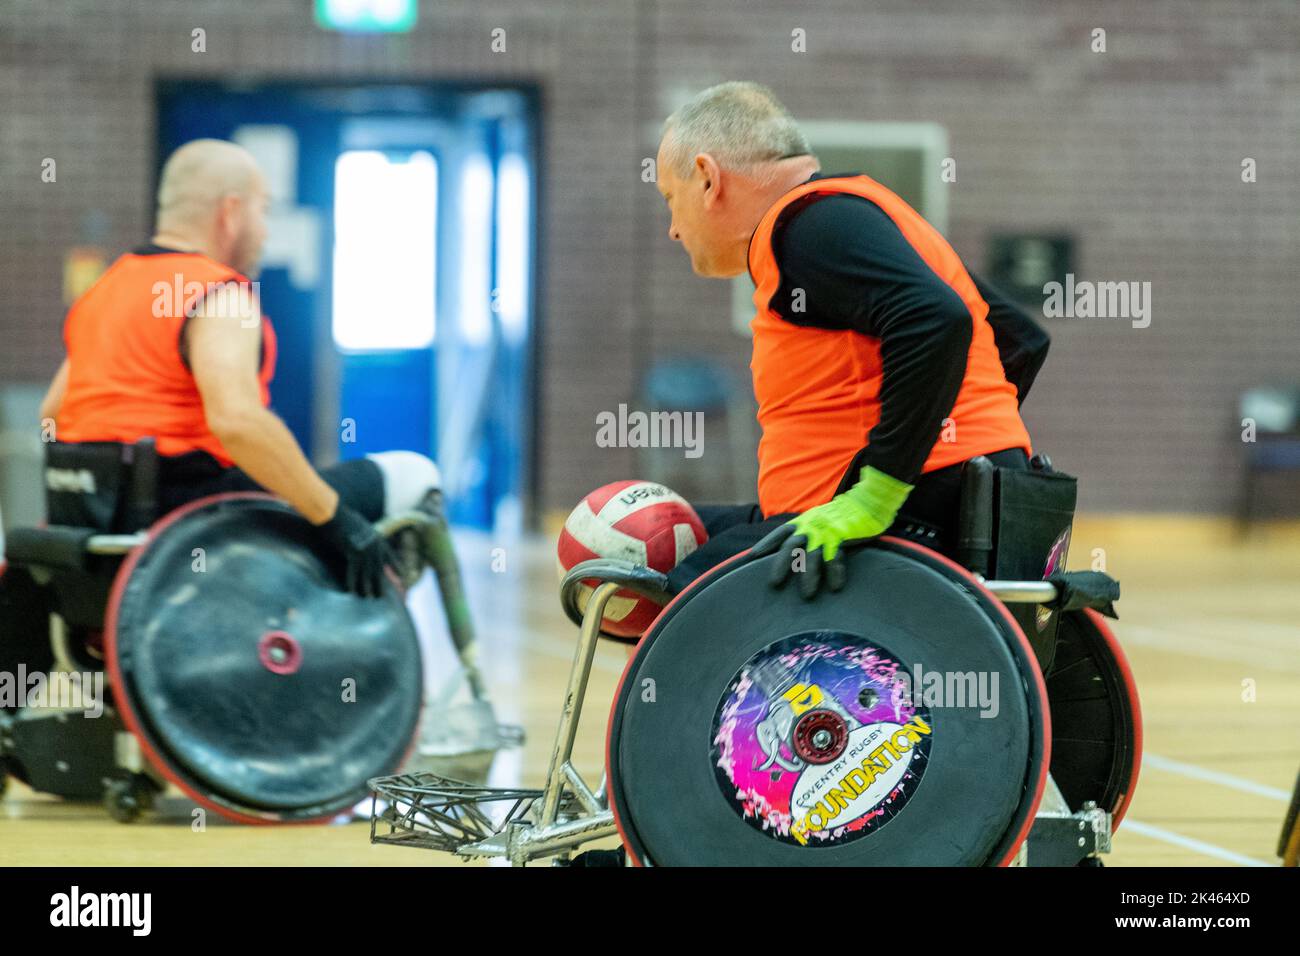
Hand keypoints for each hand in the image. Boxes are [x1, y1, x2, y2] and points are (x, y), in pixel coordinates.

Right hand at [315, 503, 394, 597]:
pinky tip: (353, 592)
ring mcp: (365, 549)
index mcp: (378, 538)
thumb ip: (365, 534)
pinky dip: (353, 583)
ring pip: (369, 573)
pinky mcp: (353, 552)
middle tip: (383, 596)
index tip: (403, 577)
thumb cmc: (342, 517)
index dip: (397, 568)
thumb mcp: (359, 524)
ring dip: (370, 588)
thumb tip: (365, 538)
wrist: (332, 512)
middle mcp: (375, 545)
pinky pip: (354, 572)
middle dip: (382, 583)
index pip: (391, 556)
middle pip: (380, 569)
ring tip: (371, 598)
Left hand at [751, 466, 912, 598]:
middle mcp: (810, 526)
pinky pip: (836, 557)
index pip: (779, 533)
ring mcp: (826, 532)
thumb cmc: (841, 515)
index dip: (766, 544)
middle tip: (774, 583)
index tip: (753, 556)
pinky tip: (835, 586)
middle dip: (781, 564)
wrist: (866, 502)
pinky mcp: (842, 537)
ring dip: (808, 575)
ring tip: (806, 594)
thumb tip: (792, 549)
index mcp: (803, 522)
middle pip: (790, 546)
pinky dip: (835, 572)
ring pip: (811, 556)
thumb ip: (805, 532)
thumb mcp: (817, 519)